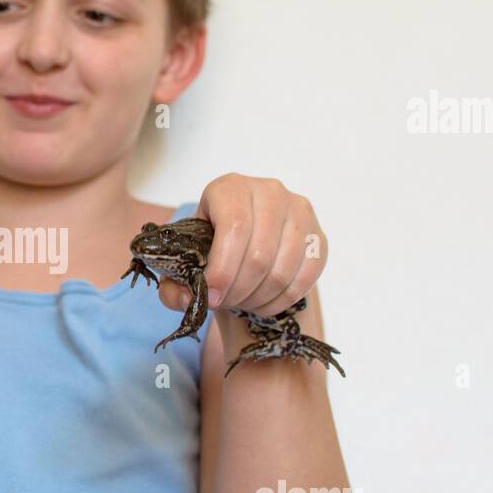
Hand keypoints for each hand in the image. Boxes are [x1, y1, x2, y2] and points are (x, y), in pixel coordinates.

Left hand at [161, 173, 327, 318]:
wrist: (243, 240)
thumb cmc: (210, 246)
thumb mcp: (182, 259)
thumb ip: (174, 284)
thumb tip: (190, 298)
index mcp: (230, 188)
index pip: (234, 228)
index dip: (222, 270)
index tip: (211, 296)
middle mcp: (268, 191)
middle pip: (259, 254)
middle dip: (239, 290)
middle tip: (226, 303)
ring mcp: (298, 210)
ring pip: (283, 269)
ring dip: (259, 298)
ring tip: (242, 303)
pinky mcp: (318, 234)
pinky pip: (306, 276)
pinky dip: (283, 299)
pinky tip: (264, 303)